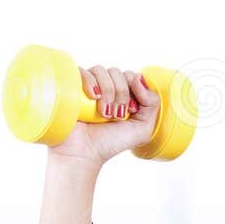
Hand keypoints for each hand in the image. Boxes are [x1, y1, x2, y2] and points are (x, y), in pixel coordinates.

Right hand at [46, 65, 161, 167]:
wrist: (84, 153)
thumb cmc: (111, 142)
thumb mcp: (142, 128)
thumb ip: (152, 104)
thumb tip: (140, 77)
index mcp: (123, 95)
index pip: (132, 76)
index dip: (134, 90)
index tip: (130, 111)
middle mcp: (106, 88)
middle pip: (119, 73)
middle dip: (121, 94)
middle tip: (116, 115)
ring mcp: (88, 86)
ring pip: (103, 71)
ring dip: (108, 92)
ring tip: (104, 113)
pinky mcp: (72, 85)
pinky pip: (84, 71)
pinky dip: (91, 83)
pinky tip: (93, 98)